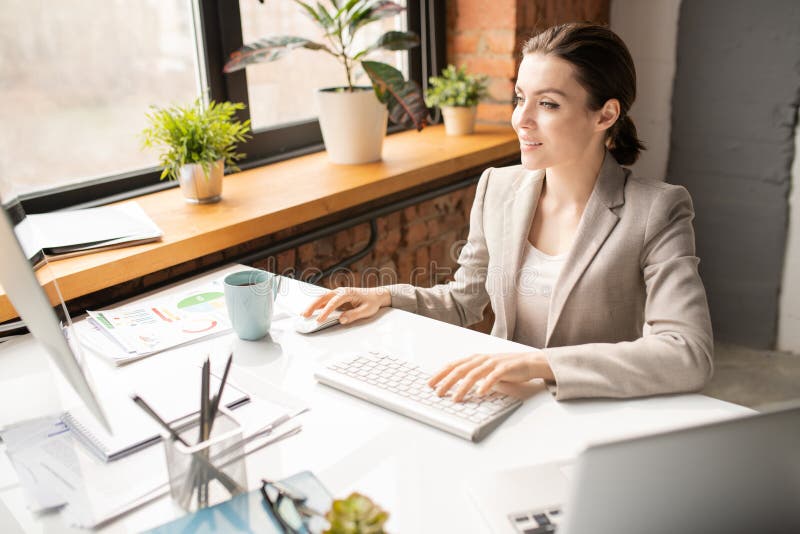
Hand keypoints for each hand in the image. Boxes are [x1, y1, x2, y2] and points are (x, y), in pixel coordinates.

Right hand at [302, 287, 391, 324]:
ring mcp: (337, 293)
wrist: (376, 295)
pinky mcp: (336, 297)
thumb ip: (354, 315)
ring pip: (322, 298)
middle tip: (305, 315)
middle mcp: (340, 291)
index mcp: (347, 293)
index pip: (333, 302)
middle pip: (323, 298)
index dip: (326, 311)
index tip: (320, 320)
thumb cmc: (372, 302)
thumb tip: (342, 320)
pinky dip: (317, 305)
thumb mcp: (366, 310)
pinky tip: (311, 311)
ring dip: (312, 305)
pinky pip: (325, 301)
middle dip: (312, 306)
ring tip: (303, 314)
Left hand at [428, 351, 553, 401]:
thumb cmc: (506, 368)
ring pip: (473, 374)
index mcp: (475, 359)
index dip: (441, 374)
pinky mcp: (504, 368)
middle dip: (447, 381)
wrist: (529, 362)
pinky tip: (479, 393)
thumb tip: (457, 386)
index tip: (430, 383)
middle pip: (460, 370)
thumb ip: (474, 375)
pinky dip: (485, 385)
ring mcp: (493, 363)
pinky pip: (493, 377)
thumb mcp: (486, 370)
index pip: (454, 365)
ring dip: (462, 387)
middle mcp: (482, 359)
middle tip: (437, 393)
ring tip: (455, 398)